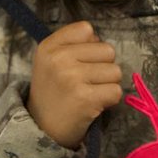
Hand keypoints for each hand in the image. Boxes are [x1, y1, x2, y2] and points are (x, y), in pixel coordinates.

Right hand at [27, 21, 122, 148]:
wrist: (41, 128)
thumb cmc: (52, 91)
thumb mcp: (50, 60)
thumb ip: (73, 44)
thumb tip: (101, 42)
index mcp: (49, 46)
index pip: (86, 29)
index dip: (90, 45)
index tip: (79, 61)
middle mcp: (59, 58)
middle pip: (107, 50)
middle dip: (103, 66)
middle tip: (86, 81)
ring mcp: (72, 78)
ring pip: (115, 71)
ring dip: (107, 84)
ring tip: (90, 92)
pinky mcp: (86, 98)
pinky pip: (116, 91)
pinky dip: (110, 100)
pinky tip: (94, 104)